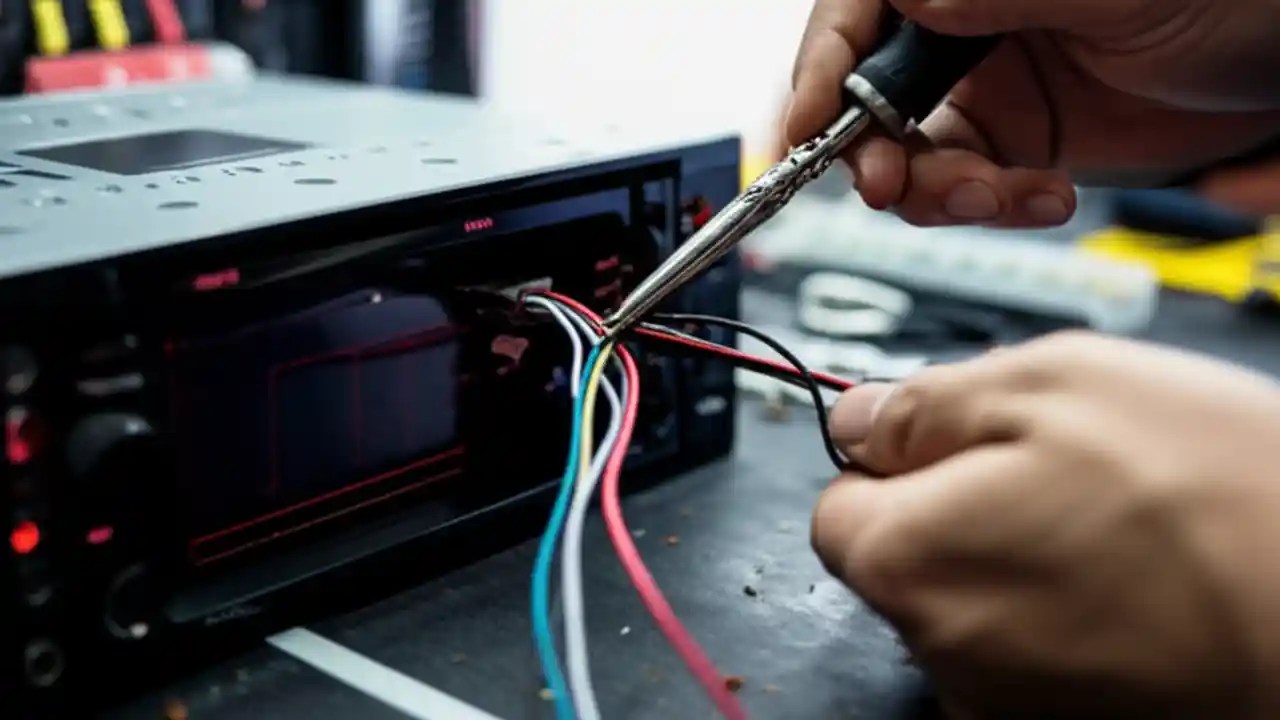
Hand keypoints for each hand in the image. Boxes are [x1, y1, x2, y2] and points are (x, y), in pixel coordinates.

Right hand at [786, 0, 1279, 227]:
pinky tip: (1043, 197)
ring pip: (908, 157)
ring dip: (935, 192)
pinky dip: (989, 209)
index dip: (818, 70)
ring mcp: (982, 90)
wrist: (1278, 71)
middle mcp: (960, 30)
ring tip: (994, 195)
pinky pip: (964, 191)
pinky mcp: (1011, 147)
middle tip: (890, 183)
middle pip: (864, 94)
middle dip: (871, 149)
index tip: (799, 126)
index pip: (856, 15)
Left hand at [812, 332, 1279, 718]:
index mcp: (907, 558)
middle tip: (1061, 473)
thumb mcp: (1054, 383)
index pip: (838, 502)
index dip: (897, 459)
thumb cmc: (1218, 498)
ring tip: (1115, 530)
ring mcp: (1002, 700)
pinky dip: (1062, 615)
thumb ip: (926, 403)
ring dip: (1018, 559)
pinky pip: (1028, 650)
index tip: (958, 441)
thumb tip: (859, 416)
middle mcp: (939, 648)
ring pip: (971, 603)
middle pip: (906, 556)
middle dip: (958, 507)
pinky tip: (1132, 585)